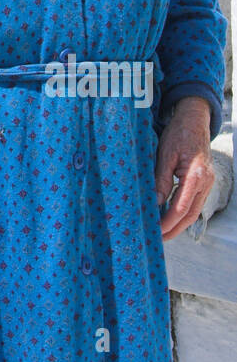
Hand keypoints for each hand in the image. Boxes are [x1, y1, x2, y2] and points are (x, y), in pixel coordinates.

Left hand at [155, 96, 215, 241]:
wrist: (194, 120)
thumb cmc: (179, 133)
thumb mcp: (165, 154)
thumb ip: (161, 179)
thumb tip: (154, 202)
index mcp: (196, 175)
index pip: (181, 207)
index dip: (168, 222)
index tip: (155, 231)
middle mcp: (205, 182)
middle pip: (191, 215)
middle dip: (174, 229)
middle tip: (158, 240)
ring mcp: (207, 183)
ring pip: (194, 211)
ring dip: (179, 224)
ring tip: (163, 234)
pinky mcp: (204, 182)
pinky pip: (194, 203)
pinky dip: (183, 213)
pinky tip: (171, 218)